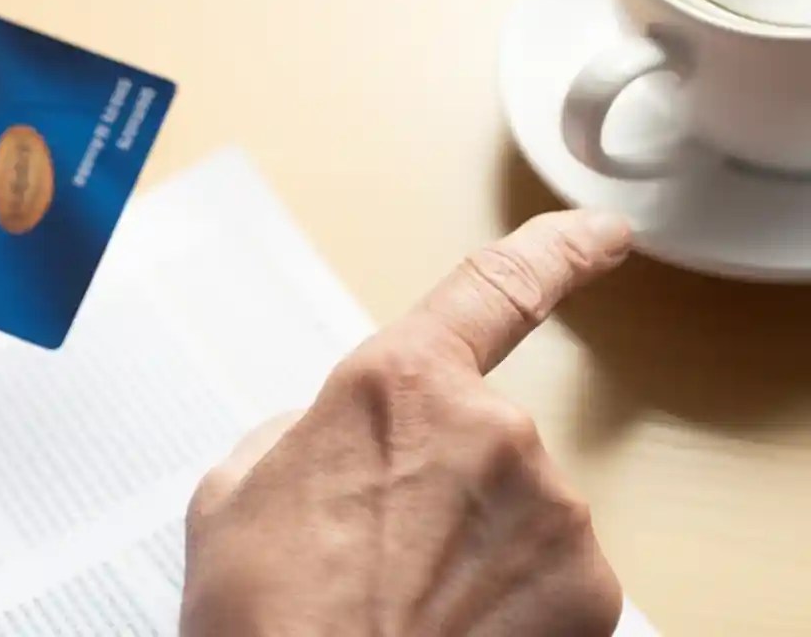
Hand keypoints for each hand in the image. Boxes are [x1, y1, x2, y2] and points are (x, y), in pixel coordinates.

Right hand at [182, 211, 630, 635]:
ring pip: (516, 509)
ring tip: (402, 599)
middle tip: (377, 549)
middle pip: (479, 435)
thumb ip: (296, 434)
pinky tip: (451, 627)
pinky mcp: (588, 587)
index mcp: (395, 387)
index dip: (559, 251)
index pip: (497, 287)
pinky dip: (513, 598)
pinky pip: (552, 572)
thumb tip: (327, 436)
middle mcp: (489, 429)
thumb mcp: (233, 498)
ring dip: (473, 544)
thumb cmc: (263, 619)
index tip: (602, 238)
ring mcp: (548, 509)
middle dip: (437, 482)